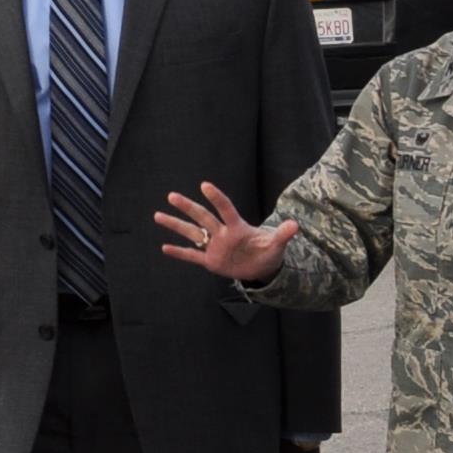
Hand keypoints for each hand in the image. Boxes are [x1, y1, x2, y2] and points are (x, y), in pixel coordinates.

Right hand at [156, 181, 295, 283]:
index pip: (226, 209)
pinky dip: (180, 253)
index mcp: (237, 227)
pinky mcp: (210, 260)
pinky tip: (164, 248)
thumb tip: (295, 225)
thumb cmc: (268, 251)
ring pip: (192, 233)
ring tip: (158, 215)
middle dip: (188, 208)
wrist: (261, 267)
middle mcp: (222, 233)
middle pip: (203, 217)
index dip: (217, 198)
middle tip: (172, 196)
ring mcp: (214, 246)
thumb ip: (282, 235)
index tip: (205, 185)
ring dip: (176, 225)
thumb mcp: (276, 245)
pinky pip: (192, 256)